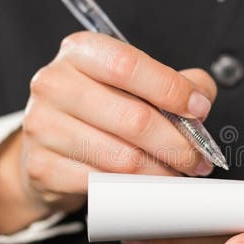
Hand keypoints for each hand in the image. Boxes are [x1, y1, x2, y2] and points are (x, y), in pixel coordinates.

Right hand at [0, 33, 216, 233]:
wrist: (46, 144)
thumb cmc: (98, 109)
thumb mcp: (132, 83)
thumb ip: (173, 82)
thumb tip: (201, 97)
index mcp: (79, 52)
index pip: (128, 65)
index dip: (171, 89)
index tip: (200, 110)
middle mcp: (54, 84)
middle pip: (132, 118)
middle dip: (178, 144)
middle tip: (199, 159)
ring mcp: (42, 127)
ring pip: (122, 159)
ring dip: (162, 172)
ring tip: (179, 175)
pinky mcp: (42, 167)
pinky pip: (103, 186)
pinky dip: (135, 191)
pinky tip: (150, 189)